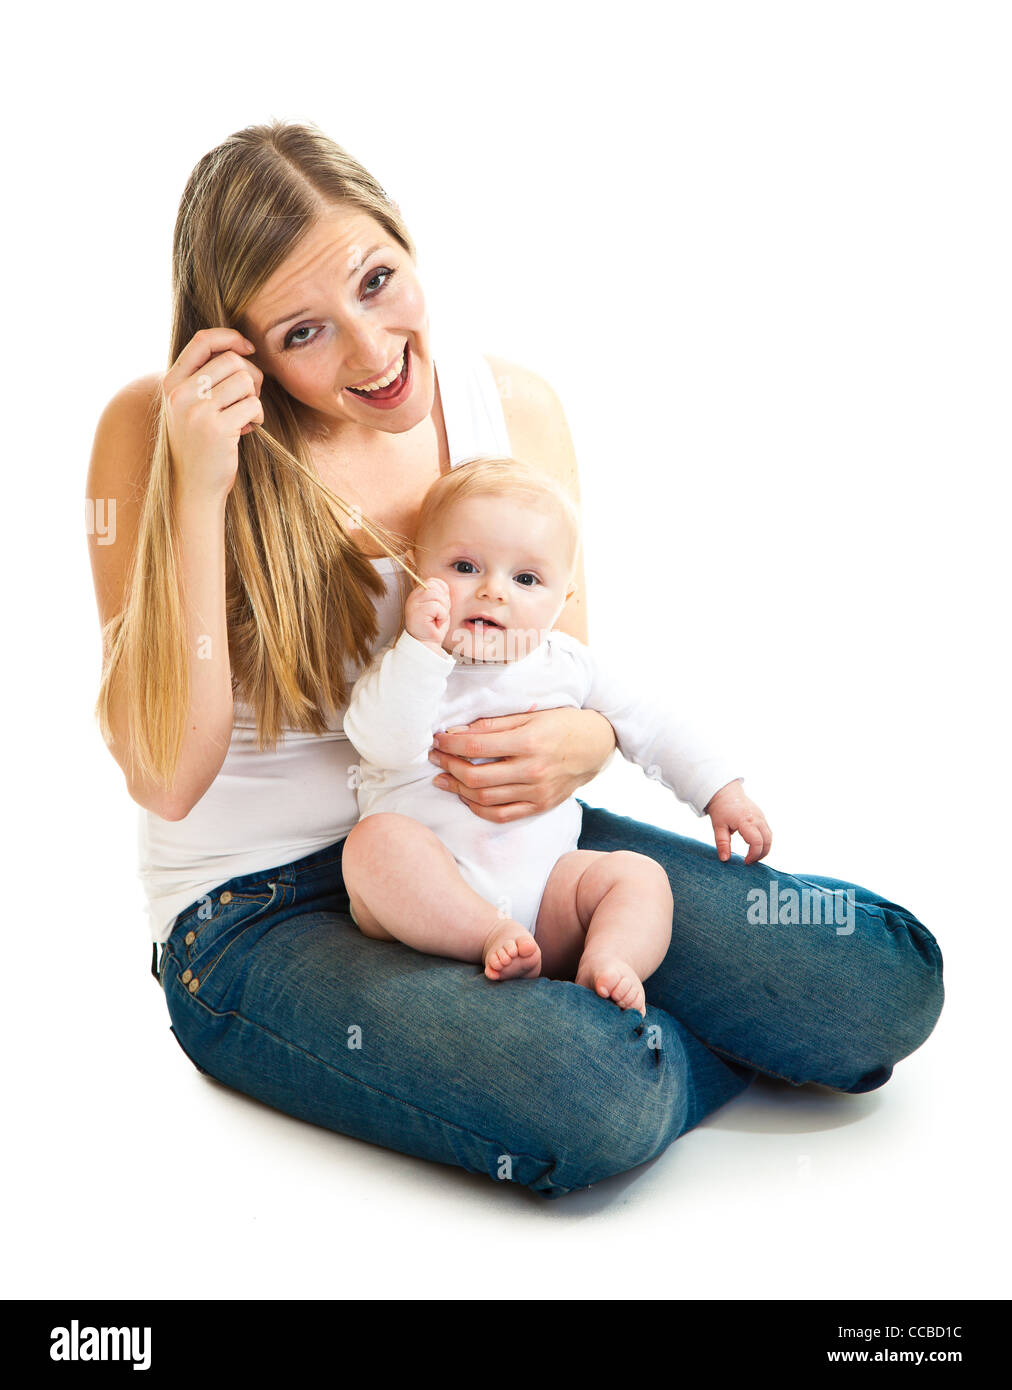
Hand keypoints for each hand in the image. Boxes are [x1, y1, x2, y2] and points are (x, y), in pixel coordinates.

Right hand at [163, 327, 263, 499]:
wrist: (194, 487)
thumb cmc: (200, 445)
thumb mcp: (190, 407)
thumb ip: (205, 378)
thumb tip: (240, 347)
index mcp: (171, 383)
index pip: (202, 340)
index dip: (230, 337)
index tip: (249, 348)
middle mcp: (180, 393)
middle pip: (232, 360)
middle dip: (252, 376)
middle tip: (250, 397)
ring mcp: (196, 411)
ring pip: (245, 380)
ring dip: (255, 398)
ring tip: (246, 416)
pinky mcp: (216, 429)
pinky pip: (253, 404)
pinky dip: (258, 415)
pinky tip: (248, 429)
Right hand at [404, 578, 450, 648]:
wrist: (428, 644)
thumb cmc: (434, 627)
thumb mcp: (439, 607)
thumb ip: (441, 595)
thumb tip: (445, 587)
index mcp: (418, 594)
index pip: (434, 581)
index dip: (443, 592)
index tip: (440, 607)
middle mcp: (413, 597)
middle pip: (435, 587)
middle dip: (444, 602)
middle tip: (439, 615)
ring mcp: (413, 604)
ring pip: (437, 596)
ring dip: (443, 610)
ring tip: (437, 620)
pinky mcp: (417, 612)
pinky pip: (437, 607)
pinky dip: (441, 616)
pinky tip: (435, 624)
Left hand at [429, 706, 615, 821]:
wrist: (597, 745)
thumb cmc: (563, 724)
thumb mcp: (531, 715)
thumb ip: (494, 725)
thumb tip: (458, 731)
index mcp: (529, 742)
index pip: (476, 746)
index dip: (450, 743)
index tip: (437, 739)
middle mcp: (532, 770)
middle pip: (476, 776)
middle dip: (448, 767)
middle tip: (435, 758)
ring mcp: (537, 792)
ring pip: (485, 799)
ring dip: (458, 789)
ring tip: (443, 779)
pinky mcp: (540, 806)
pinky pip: (502, 815)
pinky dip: (479, 808)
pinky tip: (466, 797)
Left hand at [705, 781, 772, 864]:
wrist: (725, 793)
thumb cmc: (721, 810)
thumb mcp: (718, 827)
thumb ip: (722, 843)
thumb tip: (725, 859)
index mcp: (745, 821)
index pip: (757, 842)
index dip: (754, 855)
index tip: (746, 862)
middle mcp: (757, 819)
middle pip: (767, 841)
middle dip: (761, 854)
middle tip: (750, 861)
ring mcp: (761, 817)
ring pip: (770, 837)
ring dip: (764, 848)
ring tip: (753, 856)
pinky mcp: (762, 817)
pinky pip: (768, 831)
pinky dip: (764, 841)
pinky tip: (755, 847)